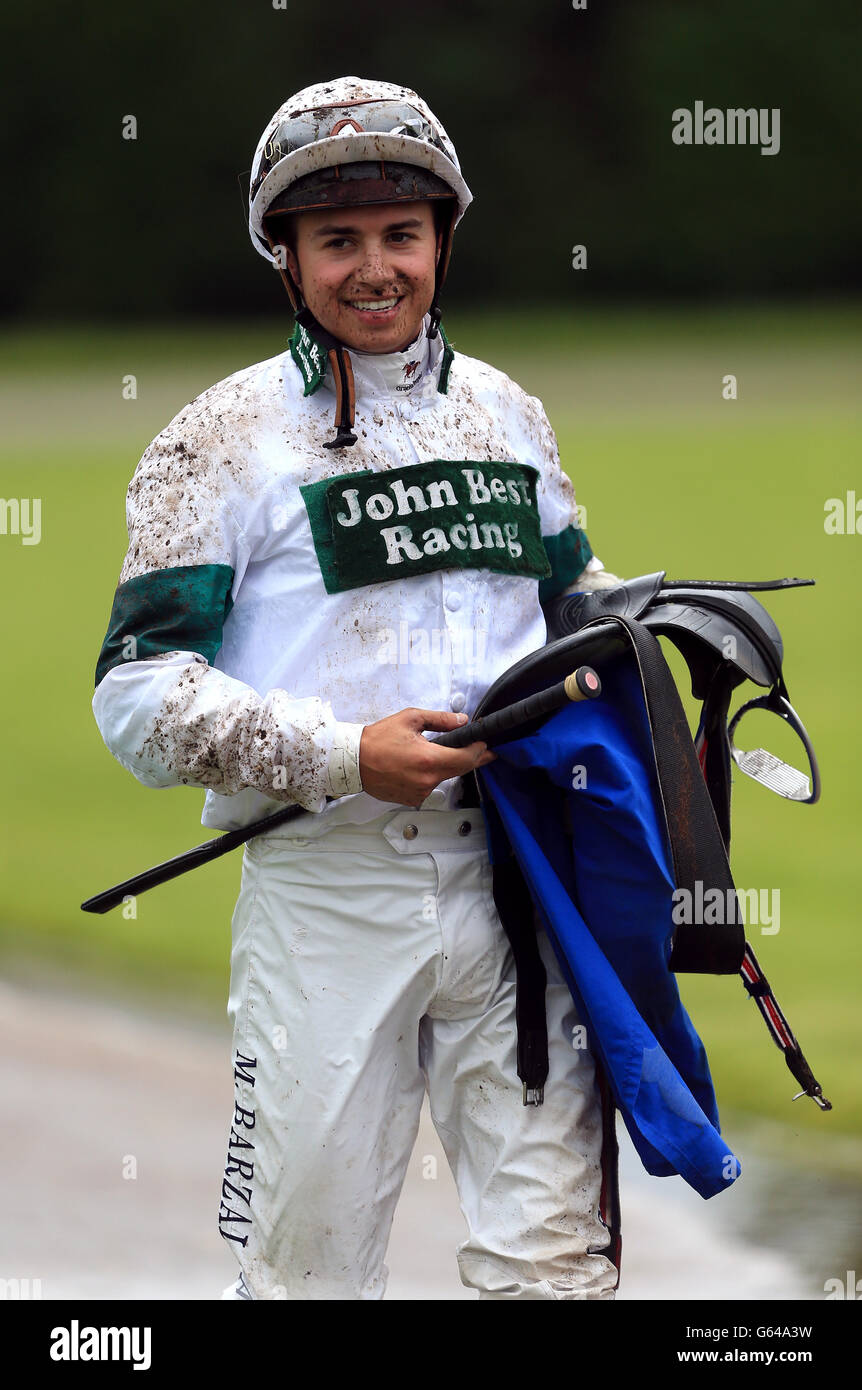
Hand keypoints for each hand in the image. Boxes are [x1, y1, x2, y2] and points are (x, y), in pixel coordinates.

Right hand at [359, 708, 495, 807]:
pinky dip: (429, 776)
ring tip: (432, 753)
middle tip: (481, 751)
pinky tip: (417, 766)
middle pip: (459, 770)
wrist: (353, 761)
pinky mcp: (411, 799)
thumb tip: (462, 721)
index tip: (485, 745)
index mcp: (428, 759)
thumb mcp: (411, 719)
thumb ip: (440, 720)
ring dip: (445, 767)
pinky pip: (429, 787)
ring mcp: (419, 792)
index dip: (480, 751)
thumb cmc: (378, 739)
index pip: (466, 759)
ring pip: (443, 778)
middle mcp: (427, 780)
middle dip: (471, 759)